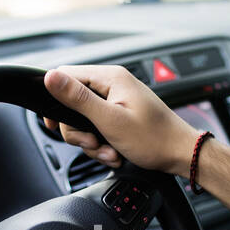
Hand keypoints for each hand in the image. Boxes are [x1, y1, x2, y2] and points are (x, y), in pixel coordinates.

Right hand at [42, 65, 197, 174]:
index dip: (55, 98)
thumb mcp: (110, 120)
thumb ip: (78, 99)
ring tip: (110, 151)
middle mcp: (112, 85)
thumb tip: (50, 77)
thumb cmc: (154, 138)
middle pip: (72, 102)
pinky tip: (115, 152)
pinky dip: (102, 144)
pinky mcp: (119, 115)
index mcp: (110, 77)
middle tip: (93, 142)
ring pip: (83, 120)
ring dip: (92, 142)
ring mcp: (116, 101)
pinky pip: (97, 128)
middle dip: (78, 130)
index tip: (54, 123)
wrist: (180, 154)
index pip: (66, 75)